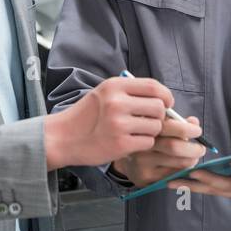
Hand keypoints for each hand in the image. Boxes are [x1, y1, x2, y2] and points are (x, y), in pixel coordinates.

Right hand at [44, 77, 171, 169]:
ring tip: (137, 132)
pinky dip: (144, 143)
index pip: (154, 86)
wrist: (62, 137)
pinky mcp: (120, 144)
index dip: (166, 96)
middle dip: (159, 116)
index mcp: (115, 86)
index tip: (167, 104)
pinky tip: (131, 142)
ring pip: (156, 126)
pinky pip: (148, 142)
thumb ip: (130, 92)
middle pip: (159, 107)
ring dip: (151, 131)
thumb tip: (162, 98)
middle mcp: (117, 102)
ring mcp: (118, 124)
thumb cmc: (87, 116)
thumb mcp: (104, 93)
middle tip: (149, 121)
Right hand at [112, 115, 204, 187]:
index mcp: (144, 129)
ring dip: (192, 161)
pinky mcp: (145, 179)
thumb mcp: (158, 126)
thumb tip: (193, 122)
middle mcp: (141, 146)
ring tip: (193, 158)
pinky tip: (184, 167)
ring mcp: (142, 164)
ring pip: (177, 164)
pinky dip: (184, 171)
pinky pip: (173, 176)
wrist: (126, 161)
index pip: (169, 127)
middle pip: (174, 147)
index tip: (197, 131)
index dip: (188, 129)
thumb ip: (176, 122)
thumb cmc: (148, 140)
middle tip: (201, 149)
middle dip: (194, 148)